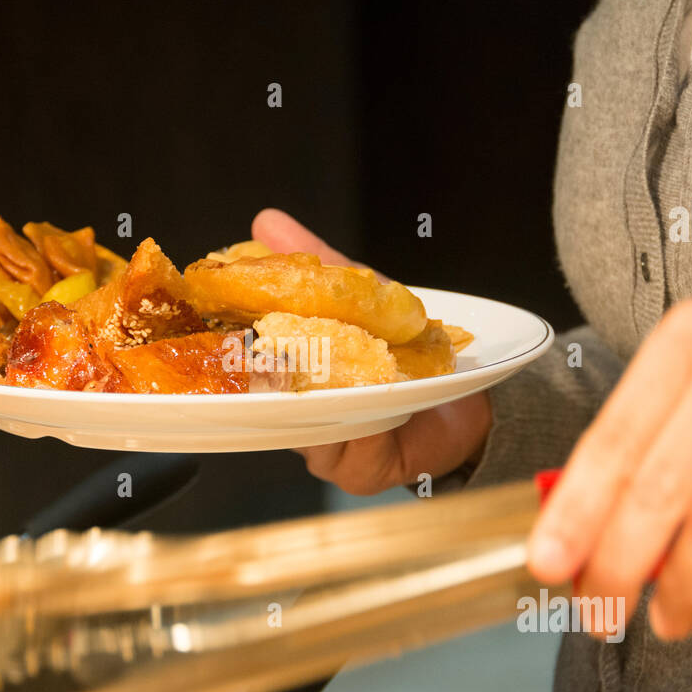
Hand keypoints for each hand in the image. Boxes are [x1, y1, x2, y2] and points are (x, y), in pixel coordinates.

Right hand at [251, 208, 491, 494]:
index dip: (234, 351)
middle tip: (278, 350)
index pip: (247, 370)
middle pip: (270, 408)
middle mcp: (299, 420)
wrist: (467, 400)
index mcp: (288, 380)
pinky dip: (363, 433)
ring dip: (324, 408)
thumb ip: (315, 261)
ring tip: (338, 380)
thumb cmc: (403, 350)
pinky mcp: (360, 472)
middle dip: (273, 379)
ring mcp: (326, 452)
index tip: (224, 326)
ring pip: (308, 434)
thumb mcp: (360, 295)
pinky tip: (375, 415)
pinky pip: (352, 455)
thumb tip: (266, 219)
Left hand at [527, 234, 691, 639]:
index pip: (612, 442)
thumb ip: (648, 419)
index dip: (574, 512)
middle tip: (597, 614)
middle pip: (658, 492)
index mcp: (684, 343)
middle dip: (617, 568)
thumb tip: (590, 515)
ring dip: (683, 588)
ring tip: (664, 618)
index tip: (547, 562)